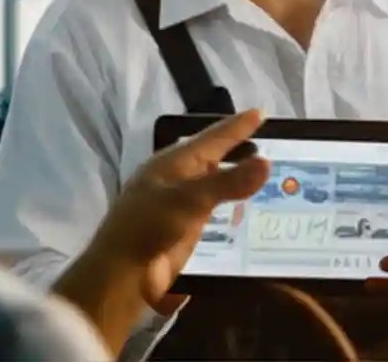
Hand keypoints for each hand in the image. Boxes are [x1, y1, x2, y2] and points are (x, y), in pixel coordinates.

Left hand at [53, 110, 270, 353]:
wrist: (122, 274)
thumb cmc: (149, 227)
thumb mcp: (190, 200)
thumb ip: (228, 183)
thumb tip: (265, 162)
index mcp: (171, 164)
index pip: (210, 139)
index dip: (236, 127)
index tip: (261, 113)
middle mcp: (174, 179)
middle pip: (209, 157)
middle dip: (233, 148)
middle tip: (261, 138)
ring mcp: (177, 205)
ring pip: (210, 183)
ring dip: (231, 175)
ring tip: (258, 170)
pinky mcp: (181, 229)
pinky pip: (210, 208)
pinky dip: (227, 202)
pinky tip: (240, 207)